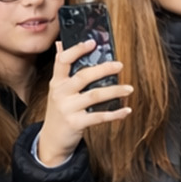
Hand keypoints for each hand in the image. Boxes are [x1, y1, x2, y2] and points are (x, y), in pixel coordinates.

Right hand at [34, 40, 132, 166]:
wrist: (52, 139)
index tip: (93, 42)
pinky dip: (114, 113)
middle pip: (83, 76)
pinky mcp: (76, 123)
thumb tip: (60, 43)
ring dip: (114, 91)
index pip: (63, 60)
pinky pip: (98, 116)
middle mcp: (60, 93)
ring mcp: (67, 108)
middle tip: (120, 65)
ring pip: (94, 96)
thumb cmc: (59, 110)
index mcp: (56, 81)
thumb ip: (61, 68)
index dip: (77, 50)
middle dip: (103, 69)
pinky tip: (126, 110)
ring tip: (129, 88)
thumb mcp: (56, 88)